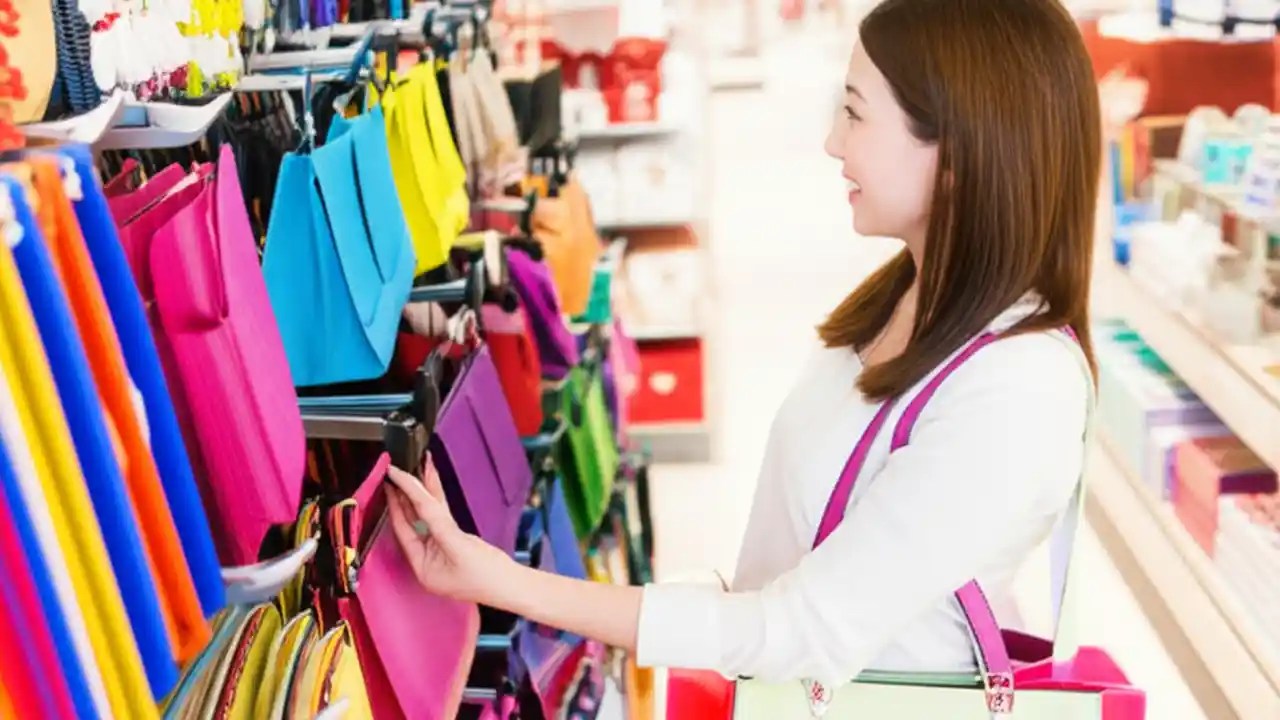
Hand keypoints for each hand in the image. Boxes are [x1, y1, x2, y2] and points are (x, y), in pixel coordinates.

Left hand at [385, 461, 511, 603]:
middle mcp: (426, 558)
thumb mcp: (458, 547)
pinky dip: (436, 499)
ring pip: (426, 515)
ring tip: (415, 467)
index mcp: (421, 566)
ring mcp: (440, 549)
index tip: (393, 478)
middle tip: (397, 469)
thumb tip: (421, 498)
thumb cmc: (487, 575)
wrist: (514, 585)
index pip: (404, 527)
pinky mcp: (455, 541)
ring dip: (422, 492)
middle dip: (406, 494)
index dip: (398, 501)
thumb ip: (438, 522)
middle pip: (411, 520)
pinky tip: (432, 482)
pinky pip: (441, 515)